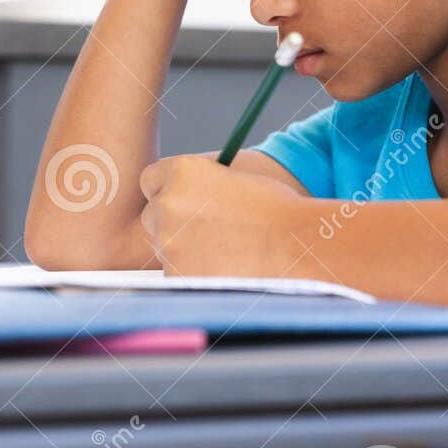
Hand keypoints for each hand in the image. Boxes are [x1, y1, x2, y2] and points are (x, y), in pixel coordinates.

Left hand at [138, 154, 305, 276]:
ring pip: (166, 248)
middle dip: (172, 224)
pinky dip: (194, 274)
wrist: (298, 247)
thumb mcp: (233, 178)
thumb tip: (179, 196)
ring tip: (227, 251)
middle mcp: (167, 204)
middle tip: (205, 232)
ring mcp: (169, 242)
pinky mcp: (176, 275)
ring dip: (185, 251)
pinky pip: (177, 274)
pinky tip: (226, 270)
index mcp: (182, 171)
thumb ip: (199, 185)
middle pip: (152, 216)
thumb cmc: (276, 210)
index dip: (166, 191)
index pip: (149, 179)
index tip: (180, 201)